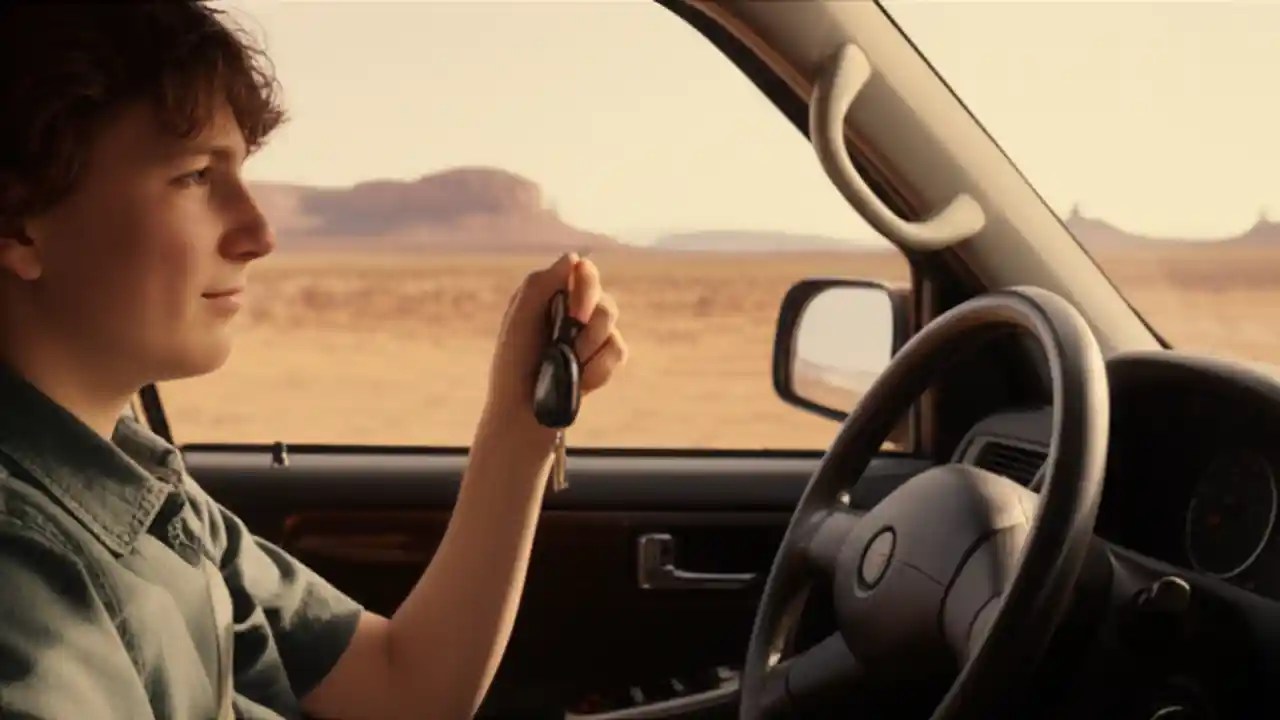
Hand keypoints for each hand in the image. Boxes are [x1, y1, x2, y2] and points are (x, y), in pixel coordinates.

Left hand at [482, 252, 626, 442]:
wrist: (524, 414)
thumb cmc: (513, 366)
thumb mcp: (518, 320)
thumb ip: (541, 285)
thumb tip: (574, 258)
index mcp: (550, 295)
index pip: (583, 271)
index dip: (586, 284)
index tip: (575, 309)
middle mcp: (574, 311)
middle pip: (603, 296)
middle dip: (588, 320)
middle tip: (568, 343)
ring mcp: (591, 336)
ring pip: (612, 322)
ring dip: (588, 346)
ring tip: (568, 365)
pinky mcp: (604, 359)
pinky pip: (618, 350)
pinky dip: (598, 368)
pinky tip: (581, 381)